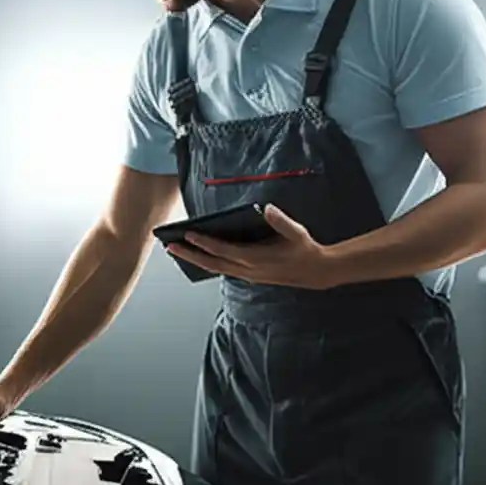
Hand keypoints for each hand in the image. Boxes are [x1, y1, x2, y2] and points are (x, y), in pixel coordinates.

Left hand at [165, 204, 345, 289]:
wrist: (315, 272)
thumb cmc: (305, 249)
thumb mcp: (296, 232)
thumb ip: (281, 221)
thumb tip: (267, 208)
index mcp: (255, 259)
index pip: (223, 250)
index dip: (204, 242)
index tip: (188, 233)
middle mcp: (247, 270)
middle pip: (211, 263)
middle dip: (189, 255)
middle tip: (169, 246)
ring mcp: (247, 275)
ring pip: (215, 268)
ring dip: (195, 260)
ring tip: (177, 250)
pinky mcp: (248, 276)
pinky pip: (223, 269)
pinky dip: (208, 262)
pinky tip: (198, 255)